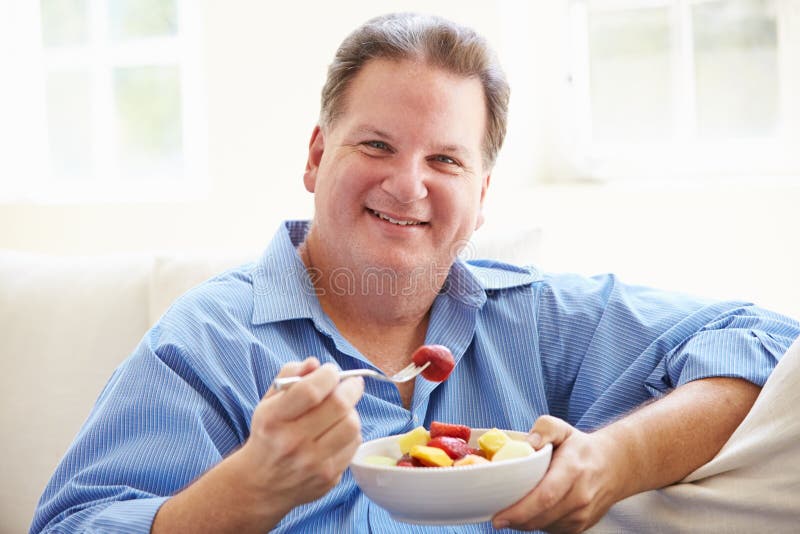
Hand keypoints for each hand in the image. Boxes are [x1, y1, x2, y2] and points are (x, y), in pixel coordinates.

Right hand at [234, 358, 364, 517]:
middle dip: (350, 387)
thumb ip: (289, 376)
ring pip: (351, 425)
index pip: (310, 391)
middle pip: (338, 406)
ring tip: (343, 408)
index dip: (328, 375)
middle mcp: (293, 443)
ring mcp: (313, 464)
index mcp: (274, 420)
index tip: (330, 371)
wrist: (260, 484)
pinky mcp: (328, 478)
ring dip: (352, 410)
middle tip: (350, 383)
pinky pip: (354, 445)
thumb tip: (315, 363)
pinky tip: (339, 429)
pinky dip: (351, 432)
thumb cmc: (267, 435)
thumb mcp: (267, 403)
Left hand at [492, 416, 623, 532]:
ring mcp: (582, 515)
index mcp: (573, 470)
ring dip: (524, 523)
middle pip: (542, 516)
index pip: (545, 496)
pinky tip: (529, 512)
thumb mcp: (562, 428)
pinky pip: (552, 530)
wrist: (614, 466)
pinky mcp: (580, 526)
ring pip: (545, 526)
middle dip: (516, 520)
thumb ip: (544, 428)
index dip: (520, 510)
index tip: (498, 516)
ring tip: (511, 511)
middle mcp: (580, 496)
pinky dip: (537, 524)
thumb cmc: (581, 448)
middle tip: (495, 517)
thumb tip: (528, 444)